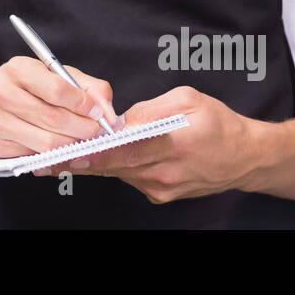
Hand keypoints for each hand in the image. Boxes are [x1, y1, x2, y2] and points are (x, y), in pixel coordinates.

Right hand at [0, 57, 122, 157]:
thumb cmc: (25, 86)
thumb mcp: (55, 75)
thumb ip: (88, 87)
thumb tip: (108, 112)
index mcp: (17, 69)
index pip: (57, 89)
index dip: (83, 104)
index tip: (97, 112)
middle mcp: (1, 93)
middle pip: (53, 118)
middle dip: (83, 128)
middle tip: (96, 131)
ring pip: (46, 142)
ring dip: (71, 144)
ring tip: (81, 140)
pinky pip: (34, 156)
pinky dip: (52, 154)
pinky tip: (58, 145)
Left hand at [46, 86, 259, 203]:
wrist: (245, 158)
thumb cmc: (218, 124)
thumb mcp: (186, 99)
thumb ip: (148, 109)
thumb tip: (117, 119)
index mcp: (172, 144)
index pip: (125, 150)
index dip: (94, 152)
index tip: (69, 151)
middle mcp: (165, 172)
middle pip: (114, 166)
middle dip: (80, 160)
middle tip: (49, 156)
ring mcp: (162, 187)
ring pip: (118, 173)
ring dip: (94, 163)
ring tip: (64, 154)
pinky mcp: (160, 194)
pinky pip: (129, 178)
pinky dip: (113, 167)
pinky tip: (98, 157)